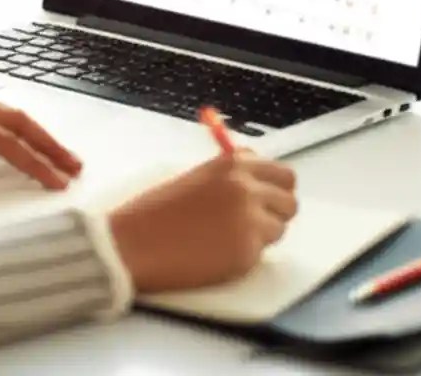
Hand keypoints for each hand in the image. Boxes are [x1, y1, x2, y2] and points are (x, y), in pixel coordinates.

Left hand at [0, 98, 83, 192]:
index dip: (35, 162)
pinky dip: (6, 126)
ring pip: (0, 114)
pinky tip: (7, 137)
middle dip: (45, 142)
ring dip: (29, 133)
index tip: (59, 181)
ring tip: (52, 153)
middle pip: (12, 119)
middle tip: (72, 165)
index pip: (4, 140)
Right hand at [109, 151, 297, 291]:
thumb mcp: (193, 179)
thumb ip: (229, 176)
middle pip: (289, 199)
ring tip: (223, 238)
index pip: (279, 172)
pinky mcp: (247, 251)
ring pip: (279, 229)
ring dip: (260, 236)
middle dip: (276, 210)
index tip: (265, 196)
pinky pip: (262, 254)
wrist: (131, 244)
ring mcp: (249, 220)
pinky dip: (244, 255)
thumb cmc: (152, 212)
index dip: (273, 187)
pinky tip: (215, 253)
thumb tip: (257, 179)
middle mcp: (245, 188)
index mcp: (231, 165)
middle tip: (254, 221)